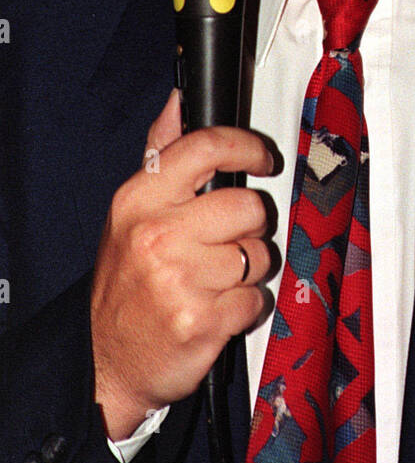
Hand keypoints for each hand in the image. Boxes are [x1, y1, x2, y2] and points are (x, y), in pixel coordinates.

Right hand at [90, 90, 274, 439]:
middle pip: (248, 206)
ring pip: (259, 254)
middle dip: (246, 228)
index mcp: (140, 199)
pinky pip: (257, 298)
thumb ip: (160, 153)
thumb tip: (179, 101)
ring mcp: (180, 279)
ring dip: (247, 270)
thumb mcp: (131, 212)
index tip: (263, 158)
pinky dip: (245, 306)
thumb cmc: (124, 284)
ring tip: (213, 281)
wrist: (105, 361)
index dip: (247, 147)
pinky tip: (216, 309)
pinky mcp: (203, 321)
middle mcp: (158, 235)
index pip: (207, 147)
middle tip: (223, 244)